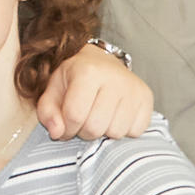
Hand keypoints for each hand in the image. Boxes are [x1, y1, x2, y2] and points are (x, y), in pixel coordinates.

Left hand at [32, 44, 153, 141]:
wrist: (100, 62)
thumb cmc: (74, 78)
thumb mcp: (53, 90)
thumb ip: (47, 112)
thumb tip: (57, 133)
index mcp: (87, 72)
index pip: (74, 116)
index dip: (66, 128)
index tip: (65, 124)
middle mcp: (114, 77)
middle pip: (95, 127)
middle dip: (84, 131)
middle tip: (83, 119)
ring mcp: (134, 87)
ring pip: (116, 132)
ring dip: (104, 131)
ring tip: (99, 116)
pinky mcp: (147, 97)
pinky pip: (135, 131)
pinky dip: (123, 129)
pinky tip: (115, 115)